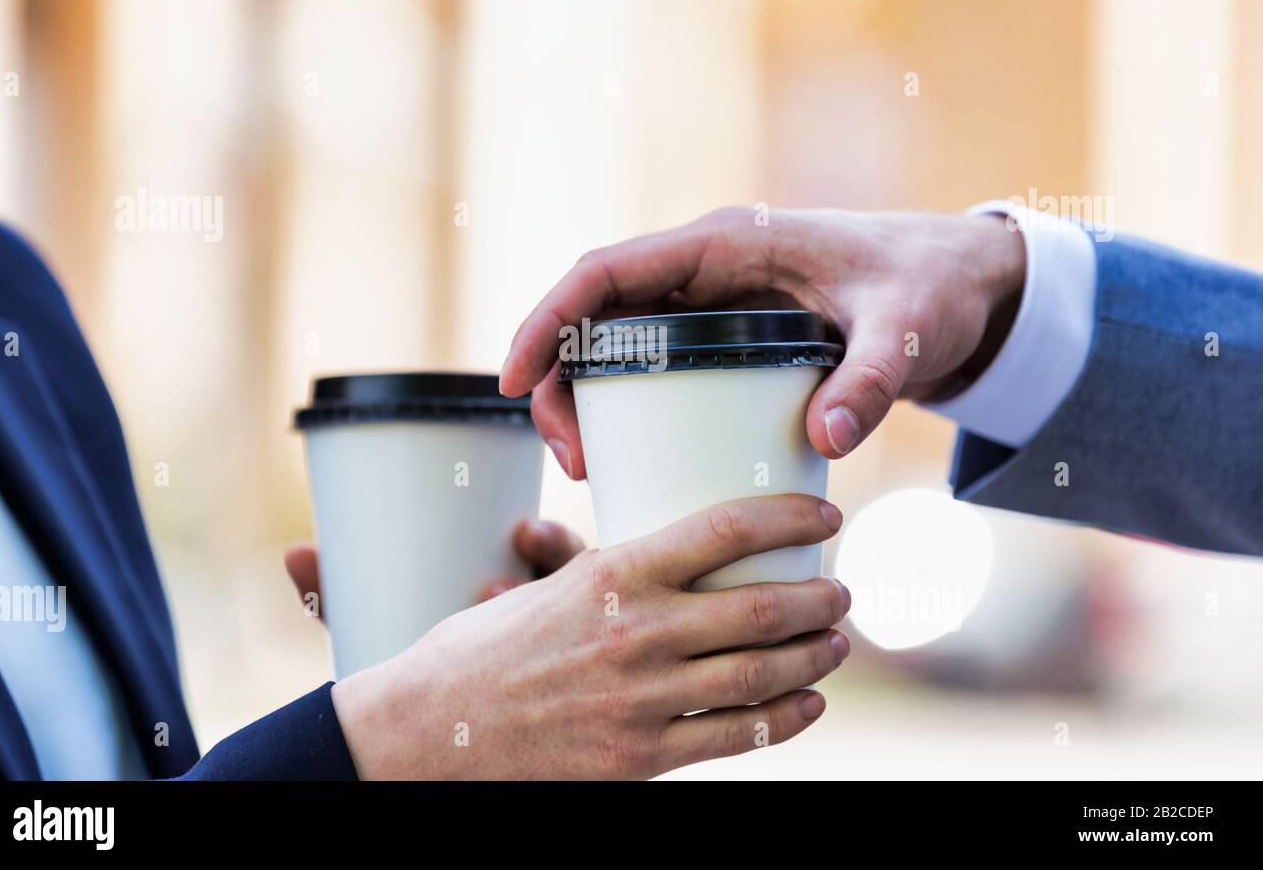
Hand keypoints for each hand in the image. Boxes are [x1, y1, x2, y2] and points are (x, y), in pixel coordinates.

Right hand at [330, 494, 851, 779]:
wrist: (431, 732)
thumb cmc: (484, 649)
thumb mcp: (549, 588)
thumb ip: (614, 571)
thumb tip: (672, 552)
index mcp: (612, 574)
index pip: (724, 529)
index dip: (788, 517)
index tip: (824, 513)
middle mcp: (636, 632)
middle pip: (762, 607)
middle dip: (819, 596)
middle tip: (839, 589)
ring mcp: (642, 699)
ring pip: (761, 673)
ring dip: (815, 656)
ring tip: (836, 642)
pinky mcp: (640, 757)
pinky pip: (736, 736)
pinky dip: (786, 718)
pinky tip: (808, 704)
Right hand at [499, 207, 1025, 476]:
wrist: (962, 283)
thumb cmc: (931, 288)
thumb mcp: (908, 329)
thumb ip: (873, 378)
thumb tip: (824, 440)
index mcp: (726, 244)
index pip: (607, 270)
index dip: (549, 319)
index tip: (512, 379)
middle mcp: (706, 266)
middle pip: (595, 313)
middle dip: (558, 378)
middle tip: (567, 456)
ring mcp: (713, 298)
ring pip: (614, 339)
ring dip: (583, 395)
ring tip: (587, 465)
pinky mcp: (726, 330)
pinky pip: (650, 360)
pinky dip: (622, 400)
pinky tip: (626, 452)